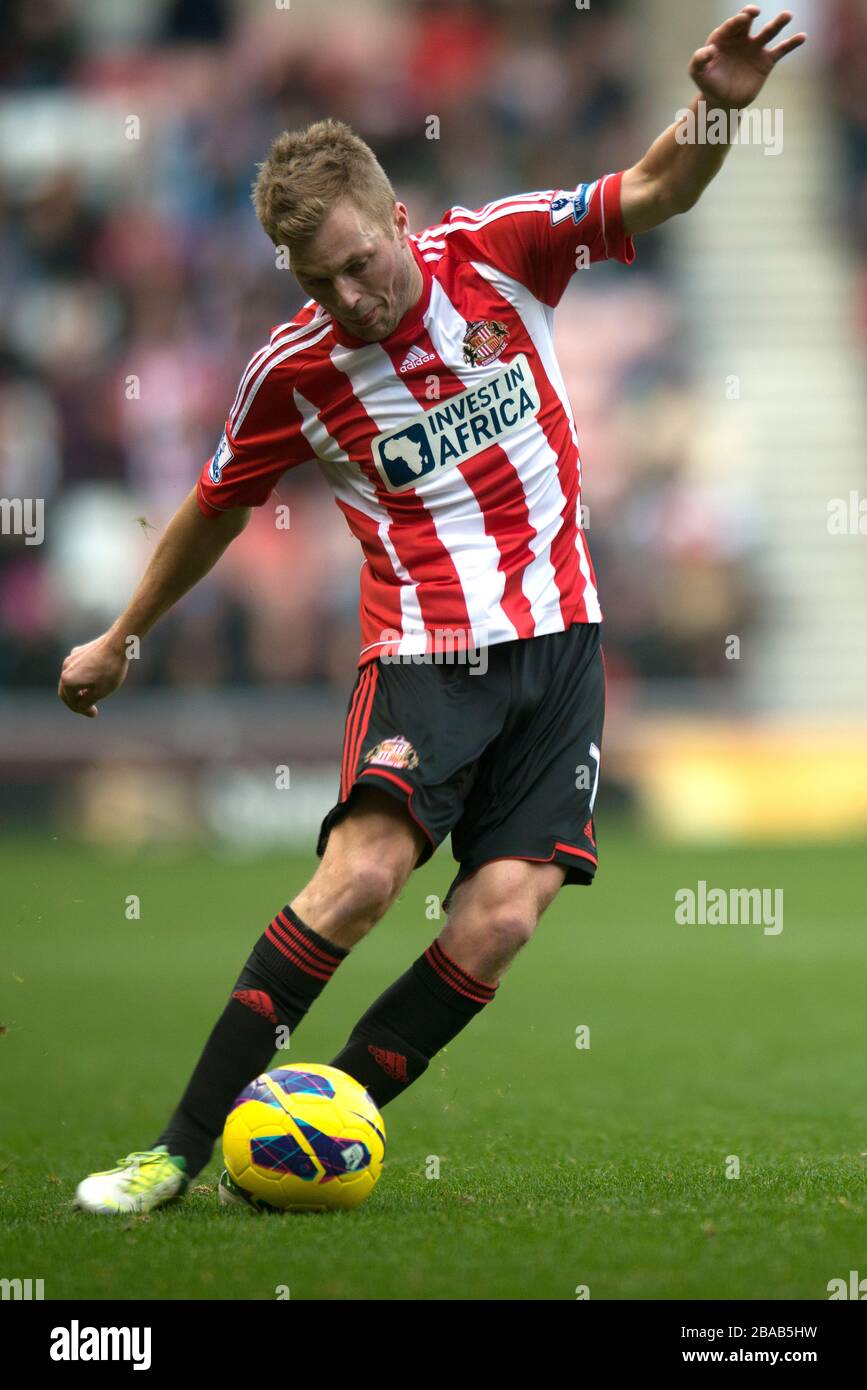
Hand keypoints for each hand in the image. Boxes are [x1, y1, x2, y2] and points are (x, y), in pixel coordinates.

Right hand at [58, 631, 129, 717]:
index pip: (72, 702)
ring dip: (79, 688)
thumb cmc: (110, 670)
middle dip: (76, 701)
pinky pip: (78, 668)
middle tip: (88, 708)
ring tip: (91, 694)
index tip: (94, 714)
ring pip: (71, 678)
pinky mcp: (78, 652)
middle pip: (66, 691)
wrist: (117, 644)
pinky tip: (94, 678)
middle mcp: (65, 669)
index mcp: (67, 681)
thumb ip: (87, 703)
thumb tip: (80, 706)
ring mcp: (71, 659)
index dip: (82, 710)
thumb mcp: (100, 692)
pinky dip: (83, 676)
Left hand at [689, 6, 806, 109]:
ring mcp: (755, 48)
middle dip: (751, 14)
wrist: (722, 101)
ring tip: (787, 16)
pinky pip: (780, 50)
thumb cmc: (708, 83)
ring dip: (778, 23)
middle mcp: (741, 38)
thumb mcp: (697, 72)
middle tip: (754, 12)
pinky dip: (791, 43)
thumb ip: (698, 60)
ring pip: (768, 32)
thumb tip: (708, 51)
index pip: (731, 25)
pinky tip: (802, 37)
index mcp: (724, 37)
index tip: (742, 19)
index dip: (736, 21)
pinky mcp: (766, 61)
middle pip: (748, 22)